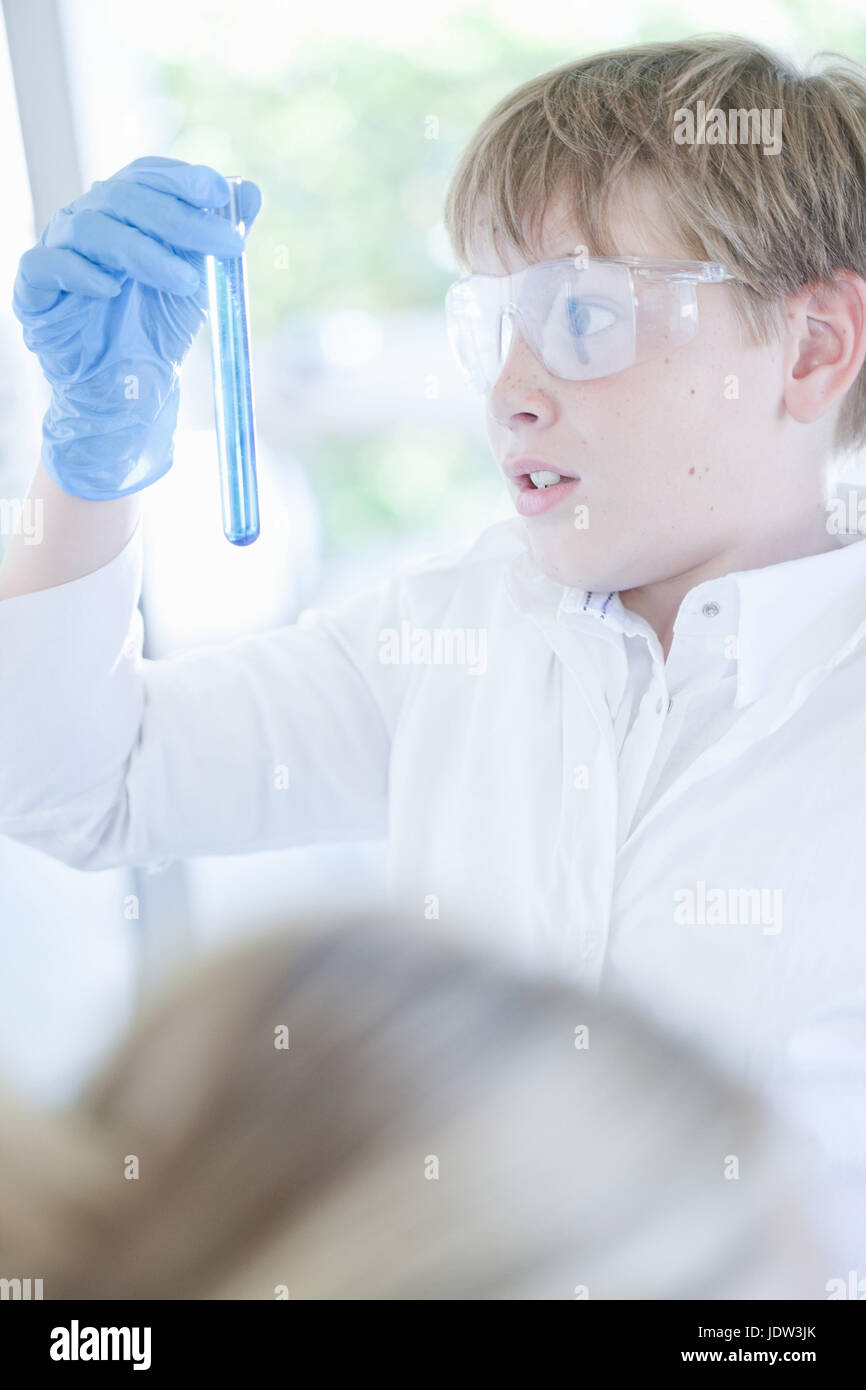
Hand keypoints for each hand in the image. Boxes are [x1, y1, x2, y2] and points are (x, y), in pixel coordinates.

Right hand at [12, 155, 261, 498]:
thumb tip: (250, 190)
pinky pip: (47, 265)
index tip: (220, 194)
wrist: (123, 387)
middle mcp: (89, 220)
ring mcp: (59, 249)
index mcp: (125, 211)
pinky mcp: (35, 287)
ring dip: (143, 251)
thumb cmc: (155, 325)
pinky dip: (80, 273)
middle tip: (228, 245)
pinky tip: (111, 291)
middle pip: (125, 197)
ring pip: (92, 227)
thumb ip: (217, 237)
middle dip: (182, 219)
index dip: (182, 179)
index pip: (147, 176)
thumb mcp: (198, 280)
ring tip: (187, 282)